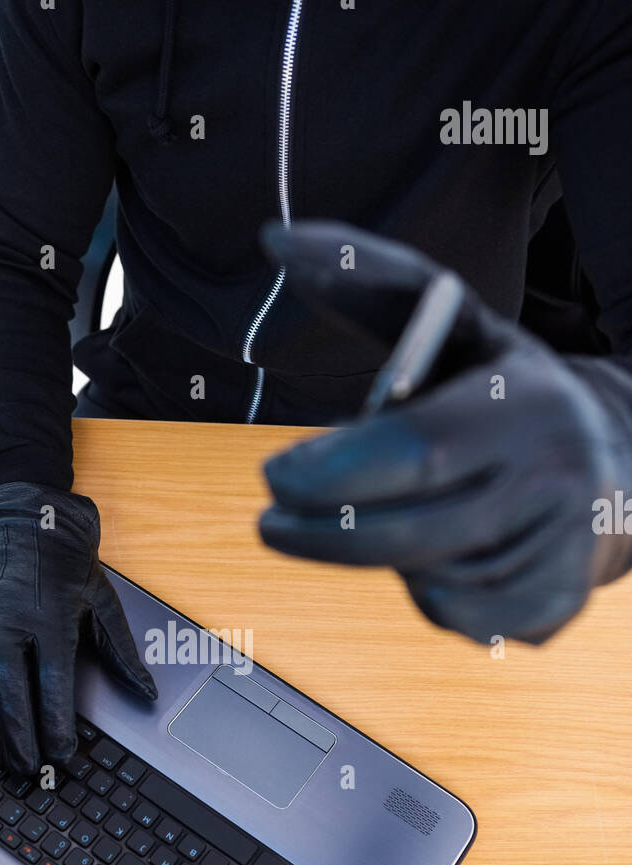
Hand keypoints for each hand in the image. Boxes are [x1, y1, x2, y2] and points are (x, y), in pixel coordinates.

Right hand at [0, 483, 156, 774]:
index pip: (52, 678)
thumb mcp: (102, 603)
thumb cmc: (65, 567)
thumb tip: (147, 692)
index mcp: (50, 615)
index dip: (55, 720)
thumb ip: (122, 652)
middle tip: (24, 767)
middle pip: (7, 682)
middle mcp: (8, 615)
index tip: (61, 753)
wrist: (21, 522)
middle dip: (15, 731)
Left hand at [258, 220, 628, 643]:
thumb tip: (274, 240)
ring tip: (379, 519)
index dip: (332, 474)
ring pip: (429, 582)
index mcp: (527, 403)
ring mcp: (565, 550)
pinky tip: (433, 558)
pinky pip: (459, 620)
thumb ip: (367, 283)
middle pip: (409, 534)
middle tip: (270, 525)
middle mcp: (557, 478)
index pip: (414, 452)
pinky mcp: (560, 606)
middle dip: (322, 536)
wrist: (611, 459)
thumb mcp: (452, 324)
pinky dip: (429, 594)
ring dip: (380, 557)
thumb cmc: (498, 389)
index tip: (272, 478)